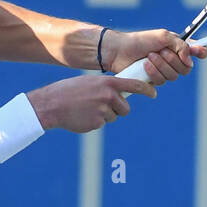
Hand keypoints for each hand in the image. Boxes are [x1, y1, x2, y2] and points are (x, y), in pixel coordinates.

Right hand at [27, 73, 154, 132]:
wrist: (52, 104)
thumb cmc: (70, 91)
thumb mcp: (91, 82)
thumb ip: (107, 87)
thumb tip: (121, 95)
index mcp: (108, 82)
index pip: (134, 86)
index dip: (147, 90)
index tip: (154, 93)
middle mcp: (108, 95)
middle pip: (125, 108)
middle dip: (118, 109)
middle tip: (101, 105)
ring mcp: (103, 110)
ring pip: (113, 117)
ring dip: (105, 116)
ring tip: (88, 108)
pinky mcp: (97, 123)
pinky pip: (102, 124)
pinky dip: (94, 121)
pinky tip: (83, 115)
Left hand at [101, 28, 206, 82]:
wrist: (121, 51)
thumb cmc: (141, 40)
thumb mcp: (163, 37)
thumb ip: (180, 46)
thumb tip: (190, 61)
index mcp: (178, 48)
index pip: (197, 52)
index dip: (202, 52)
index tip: (201, 52)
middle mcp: (174, 61)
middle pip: (186, 69)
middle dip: (173, 60)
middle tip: (161, 51)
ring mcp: (164, 72)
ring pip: (173, 77)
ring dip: (161, 65)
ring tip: (149, 56)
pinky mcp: (154, 81)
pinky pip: (161, 82)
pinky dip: (153, 72)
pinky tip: (145, 65)